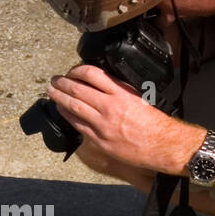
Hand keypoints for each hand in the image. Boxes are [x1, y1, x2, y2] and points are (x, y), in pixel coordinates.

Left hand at [46, 64, 205, 174]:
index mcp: (121, 92)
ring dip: (59, 98)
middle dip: (62, 83)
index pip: (92, 74)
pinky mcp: (100, 140)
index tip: (72, 71)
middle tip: (54, 80)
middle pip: (78, 89)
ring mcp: (103, 124)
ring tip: (52, 92)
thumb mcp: (138, 97)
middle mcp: (110, 106)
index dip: (77, 70)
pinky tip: (62, 110)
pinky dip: (67, 115)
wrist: (163, 145)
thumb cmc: (154, 122)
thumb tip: (100, 83)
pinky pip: (77, 125)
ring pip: (73, 106)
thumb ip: (118, 89)